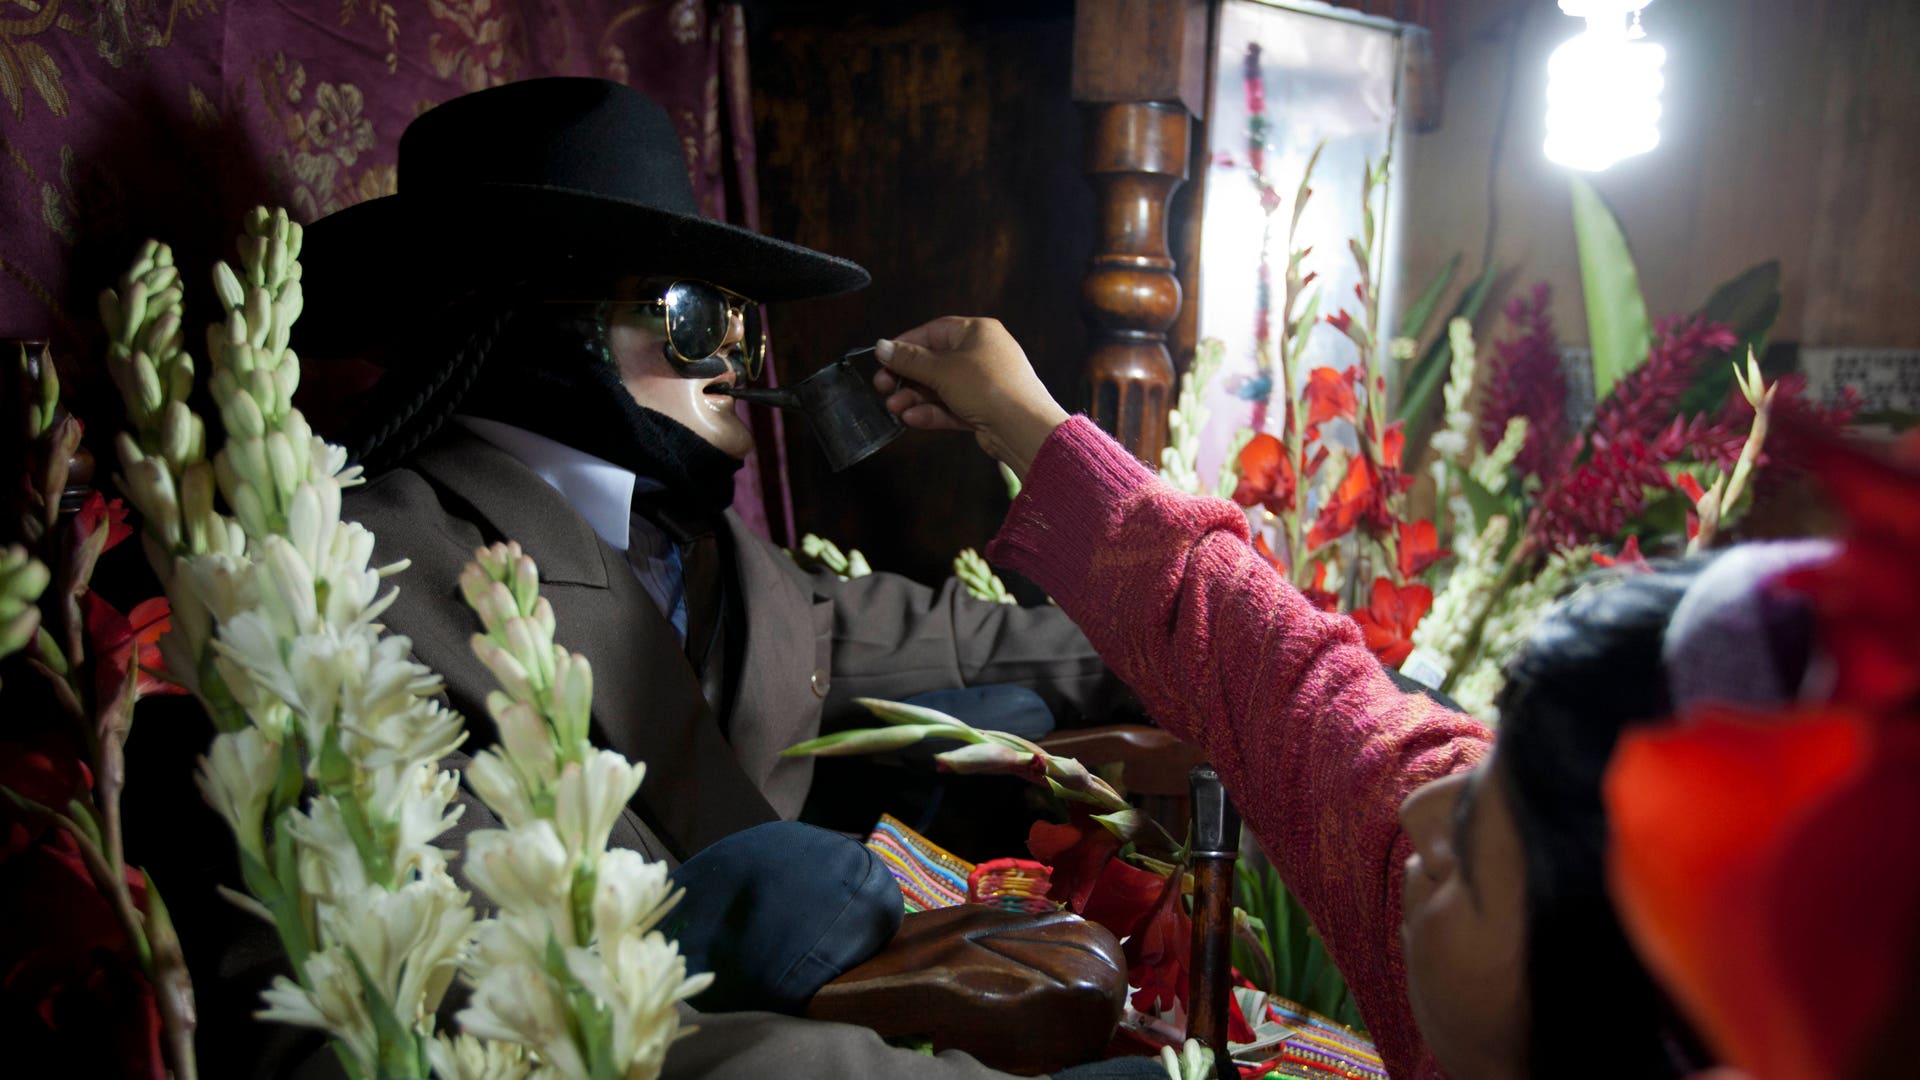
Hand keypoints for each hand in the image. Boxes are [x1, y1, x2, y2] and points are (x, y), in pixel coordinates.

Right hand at [873, 317, 1069, 477]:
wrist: (1023, 428)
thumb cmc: (991, 388)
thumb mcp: (942, 369)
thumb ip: (909, 360)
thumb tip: (882, 347)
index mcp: (977, 332)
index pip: (933, 332)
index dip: (906, 345)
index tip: (884, 358)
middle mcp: (981, 355)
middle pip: (933, 362)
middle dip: (906, 377)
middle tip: (883, 387)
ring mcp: (982, 384)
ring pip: (939, 388)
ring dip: (914, 398)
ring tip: (895, 408)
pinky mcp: (982, 410)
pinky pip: (950, 407)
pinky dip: (931, 413)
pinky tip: (912, 419)